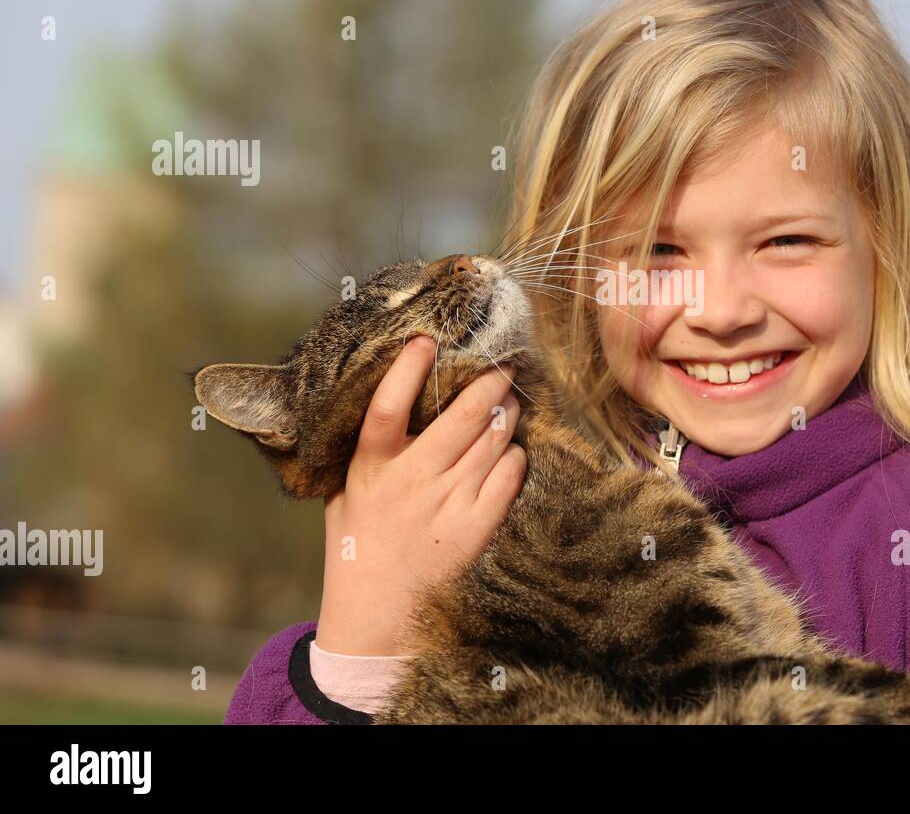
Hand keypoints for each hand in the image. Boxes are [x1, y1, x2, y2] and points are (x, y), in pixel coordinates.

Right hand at [315, 336, 525, 654]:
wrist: (375, 618)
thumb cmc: (357, 548)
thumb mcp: (345, 494)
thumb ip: (363, 451)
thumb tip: (387, 395)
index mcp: (371, 469)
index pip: (387, 409)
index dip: (407, 370)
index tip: (426, 341)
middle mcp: (411, 482)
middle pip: (461, 416)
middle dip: (490, 382)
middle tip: (503, 366)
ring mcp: (448, 505)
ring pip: (494, 439)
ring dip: (509, 414)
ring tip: (511, 403)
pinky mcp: (477, 528)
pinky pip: (510, 474)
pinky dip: (515, 456)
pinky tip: (509, 453)